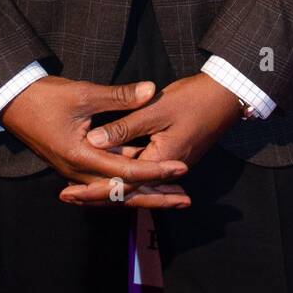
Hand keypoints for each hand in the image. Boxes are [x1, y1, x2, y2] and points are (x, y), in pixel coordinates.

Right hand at [0, 76, 190, 208]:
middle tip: (185, 199)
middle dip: (155, 196)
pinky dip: (127, 183)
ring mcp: (76, 171)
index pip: (127, 172)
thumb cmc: (45, 97)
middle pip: (123, 192)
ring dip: (144, 191)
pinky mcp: (76, 165)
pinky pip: (105, 181)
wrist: (12, 102)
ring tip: (173, 193)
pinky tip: (145, 179)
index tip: (181, 168)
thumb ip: (119, 96)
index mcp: (81, 157)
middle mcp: (79, 172)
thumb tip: (151, 90)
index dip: (156, 170)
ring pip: (115, 190)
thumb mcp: (84, 94)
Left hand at [58, 73, 243, 206]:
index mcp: (160, 161)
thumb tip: (94, 139)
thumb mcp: (156, 109)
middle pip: (127, 188)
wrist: (226, 95)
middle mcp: (166, 169)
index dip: (93, 188)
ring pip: (134, 181)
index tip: (69, 191)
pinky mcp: (172, 154)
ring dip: (109, 186)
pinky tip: (110, 173)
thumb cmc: (193, 99)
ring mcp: (170, 163)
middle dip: (96, 193)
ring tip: (80, 191)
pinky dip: (125, 175)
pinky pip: (142, 171)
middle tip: (66, 197)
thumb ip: (124, 125)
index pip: (121, 183)